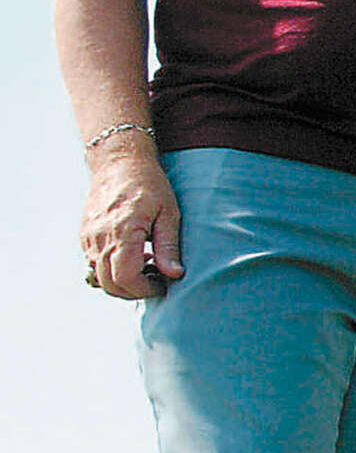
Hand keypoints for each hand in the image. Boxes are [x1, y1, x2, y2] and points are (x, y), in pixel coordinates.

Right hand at [82, 147, 183, 298]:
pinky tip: (134, 256)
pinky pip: (94, 264)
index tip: (161, 285)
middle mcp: (99, 237)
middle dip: (134, 291)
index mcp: (122, 231)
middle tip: (156, 281)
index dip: (144, 289)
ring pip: (100, 276)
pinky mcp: (85, 235)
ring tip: (147, 266)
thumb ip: (168, 246)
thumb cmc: (149, 184)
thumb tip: (174, 274)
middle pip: (110, 284)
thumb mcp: (168, 213)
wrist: (120, 161)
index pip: (125, 278)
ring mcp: (89, 237)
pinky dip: (112, 269)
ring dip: (123, 281)